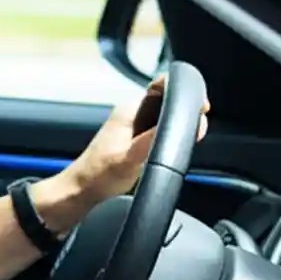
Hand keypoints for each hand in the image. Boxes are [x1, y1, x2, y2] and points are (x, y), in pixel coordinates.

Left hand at [31, 75, 209, 233]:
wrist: (81, 191)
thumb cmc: (97, 175)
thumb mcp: (130, 158)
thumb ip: (153, 140)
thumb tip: (175, 127)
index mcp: (128, 111)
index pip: (161, 88)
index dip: (182, 91)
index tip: (199, 105)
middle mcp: (131, 115)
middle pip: (166, 102)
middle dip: (183, 110)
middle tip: (198, 124)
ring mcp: (133, 127)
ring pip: (163, 117)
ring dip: (176, 124)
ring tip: (190, 134)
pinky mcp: (135, 141)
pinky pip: (158, 131)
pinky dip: (169, 136)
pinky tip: (173, 147)